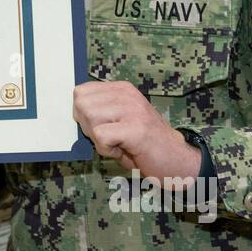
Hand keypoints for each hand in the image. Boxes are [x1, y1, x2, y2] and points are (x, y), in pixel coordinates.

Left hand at [73, 80, 200, 185]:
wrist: (177, 161)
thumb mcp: (120, 121)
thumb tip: (73, 112)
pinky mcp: (136, 128)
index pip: (81, 92)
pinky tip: (123, 150)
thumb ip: (99, 112)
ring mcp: (133, 109)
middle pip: (81, 104)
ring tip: (119, 144)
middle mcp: (127, 94)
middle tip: (110, 138)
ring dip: (98, 139)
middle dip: (88, 127)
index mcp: (122, 89)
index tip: (103, 128)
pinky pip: (101, 136)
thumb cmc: (144, 145)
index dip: (83, 115)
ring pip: (89, 117)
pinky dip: (106, 150)